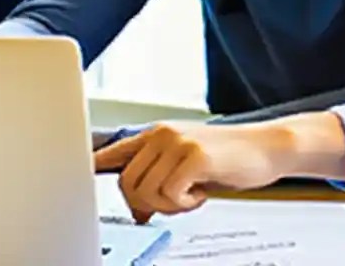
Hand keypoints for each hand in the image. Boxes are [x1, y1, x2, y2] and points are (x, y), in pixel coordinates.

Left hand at [92, 121, 295, 221]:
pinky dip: (185, 203)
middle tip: (174, 202)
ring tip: (191, 194)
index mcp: (155, 135)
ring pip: (146, 191)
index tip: (77, 182)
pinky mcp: (194, 156)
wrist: (267, 148)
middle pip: (126, 182)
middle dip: (146, 203)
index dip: (91, 170)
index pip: (112, 153)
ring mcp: (177, 143)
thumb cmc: (228, 158)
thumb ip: (158, 180)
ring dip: (169, 205)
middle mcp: (161, 134)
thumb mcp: (186, 166)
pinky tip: (200, 193)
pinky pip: (170, 193)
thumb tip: (137, 211)